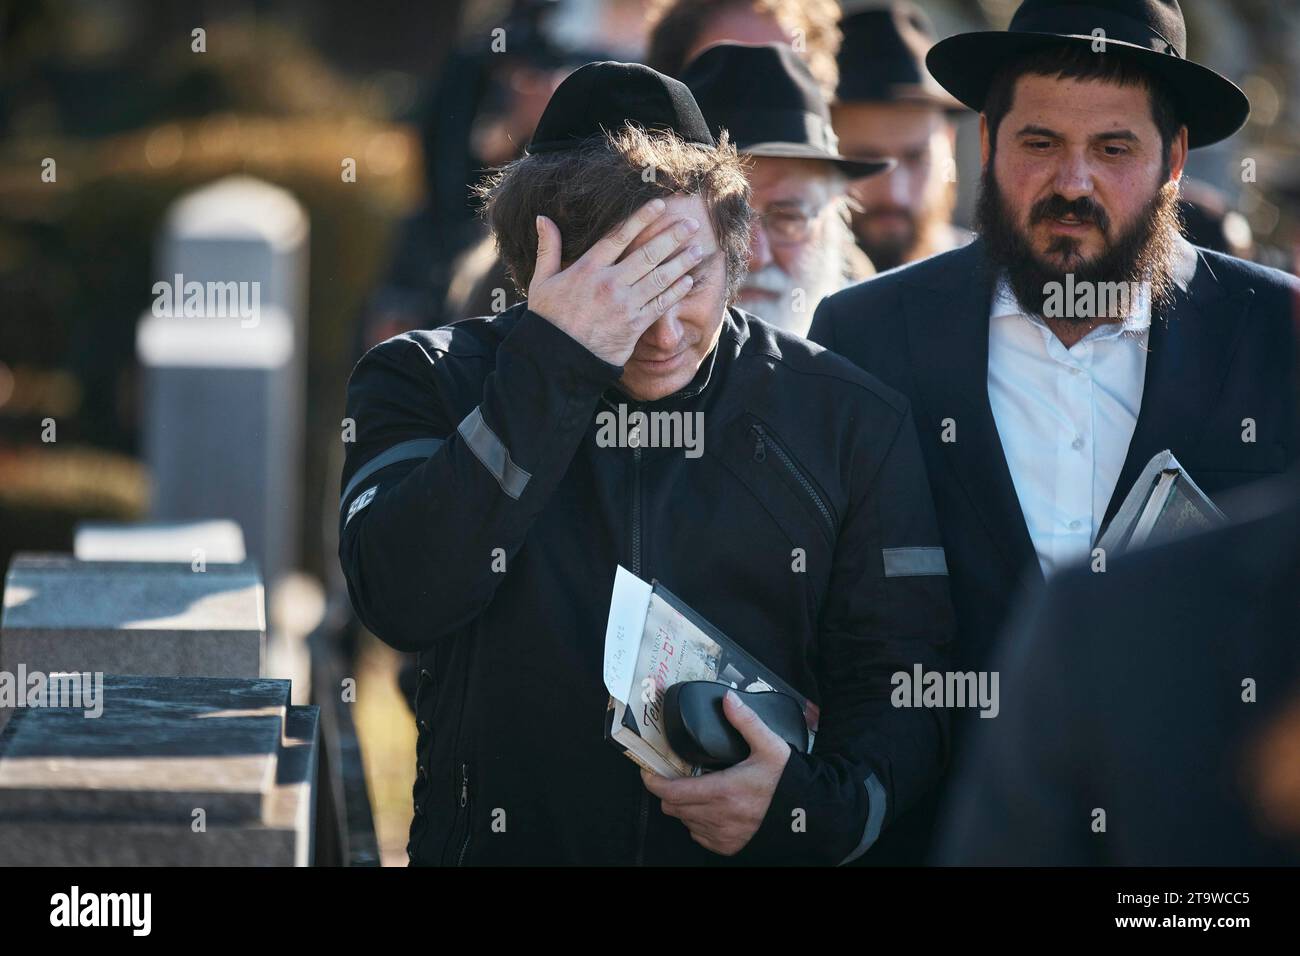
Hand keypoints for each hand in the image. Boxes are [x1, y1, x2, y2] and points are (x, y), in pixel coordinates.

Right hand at [527, 198, 703, 365]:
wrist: (557, 360)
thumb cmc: (548, 319)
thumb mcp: (542, 281)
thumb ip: (548, 248)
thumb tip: (543, 218)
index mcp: (587, 269)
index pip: (619, 237)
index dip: (641, 218)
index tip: (660, 205)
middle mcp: (609, 283)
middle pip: (647, 254)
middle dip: (672, 237)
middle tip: (691, 224)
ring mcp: (624, 305)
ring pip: (659, 278)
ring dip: (681, 262)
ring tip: (698, 249)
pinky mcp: (634, 325)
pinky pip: (660, 304)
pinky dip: (676, 291)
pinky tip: (688, 280)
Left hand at [641, 689, 790, 856]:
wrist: (810, 815)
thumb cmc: (788, 781)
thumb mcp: (769, 746)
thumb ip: (746, 721)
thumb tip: (728, 699)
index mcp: (723, 791)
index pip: (672, 792)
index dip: (653, 782)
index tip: (648, 771)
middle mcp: (719, 816)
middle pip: (673, 808)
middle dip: (668, 792)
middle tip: (675, 777)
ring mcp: (724, 835)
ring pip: (685, 822)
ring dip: (684, 807)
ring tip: (695, 791)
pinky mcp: (730, 846)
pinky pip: (700, 836)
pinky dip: (698, 823)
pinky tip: (710, 809)